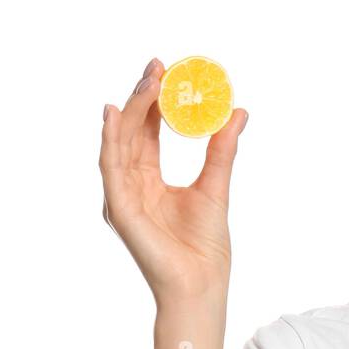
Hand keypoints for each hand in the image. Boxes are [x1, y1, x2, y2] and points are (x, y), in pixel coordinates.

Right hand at [99, 56, 249, 303]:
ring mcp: (121, 196)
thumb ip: (222, 149)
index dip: (154, 101)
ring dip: (132, 109)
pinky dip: (111, 140)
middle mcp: (131, 185)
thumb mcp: (216, 185)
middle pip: (130, 131)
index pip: (147, 132)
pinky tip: (117, 114)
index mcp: (150, 180)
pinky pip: (110, 167)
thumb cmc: (205, 245)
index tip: (167, 71)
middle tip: (158, 66)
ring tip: (148, 80)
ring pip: (120, 142)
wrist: (202, 282)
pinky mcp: (118, 209)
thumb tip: (238, 112)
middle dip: (142, 96)